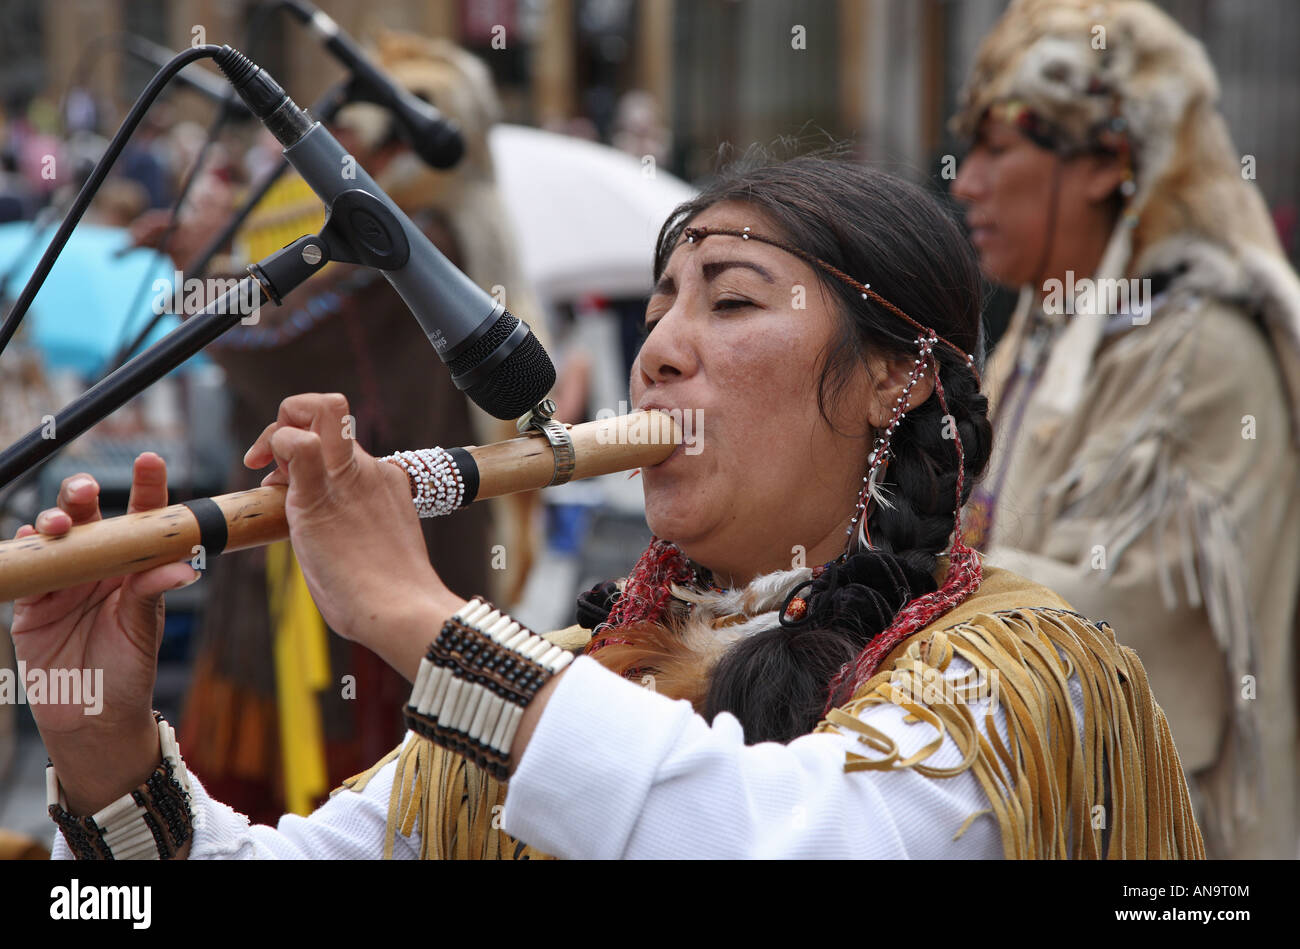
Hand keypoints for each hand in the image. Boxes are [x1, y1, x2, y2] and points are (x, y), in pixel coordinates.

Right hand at [9, 453, 197, 813]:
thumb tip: (185, 565)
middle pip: (88, 515)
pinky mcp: (31, 601)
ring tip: (60, 526)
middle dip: (82, 494)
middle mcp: (98, 565)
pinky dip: (24, 549)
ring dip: (53, 520)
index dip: (146, 486)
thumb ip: (153, 591)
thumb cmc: (128, 669)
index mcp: (134, 564)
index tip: (150, 461)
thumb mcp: (144, 628)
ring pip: (53, 535)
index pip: (142, 517)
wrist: (91, 716)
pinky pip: (26, 566)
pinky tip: (29, 539)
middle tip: (85, 492)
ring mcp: (63, 580)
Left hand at [243, 393, 464, 679]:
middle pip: (330, 409)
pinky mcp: (321, 495)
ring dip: (281, 426)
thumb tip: (322, 544)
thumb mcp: (373, 549)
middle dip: (292, 417)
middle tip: (270, 459)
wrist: (403, 609)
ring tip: (263, 461)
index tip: (287, 480)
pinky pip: (297, 442)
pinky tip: (262, 469)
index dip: (307, 450)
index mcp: (385, 481)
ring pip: (318, 409)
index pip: (342, 443)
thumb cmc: (389, 599)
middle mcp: (368, 469)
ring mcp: (348, 477)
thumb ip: (350, 532)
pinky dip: (275, 442)